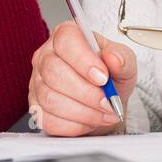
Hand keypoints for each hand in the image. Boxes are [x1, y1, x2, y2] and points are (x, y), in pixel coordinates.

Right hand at [28, 21, 137, 135]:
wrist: (107, 101)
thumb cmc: (111, 76)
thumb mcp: (124, 62)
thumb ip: (122, 58)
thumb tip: (113, 58)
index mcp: (65, 36)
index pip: (65, 41)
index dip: (83, 60)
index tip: (103, 78)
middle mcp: (46, 56)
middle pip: (54, 72)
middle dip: (86, 93)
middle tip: (108, 102)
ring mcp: (37, 83)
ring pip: (51, 99)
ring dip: (83, 111)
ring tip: (104, 113)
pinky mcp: (37, 108)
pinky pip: (49, 120)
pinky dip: (74, 125)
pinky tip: (89, 121)